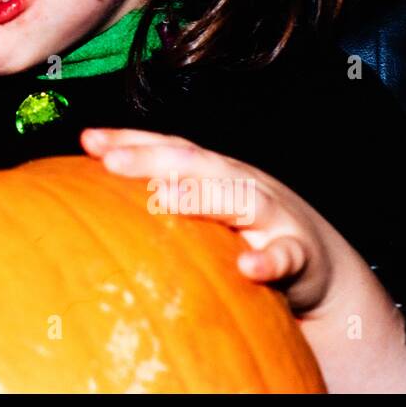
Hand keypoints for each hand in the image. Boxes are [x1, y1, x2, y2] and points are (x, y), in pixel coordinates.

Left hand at [81, 127, 405, 391]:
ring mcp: (271, 214)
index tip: (87, 140)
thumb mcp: (204, 209)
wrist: (319, 264)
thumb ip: (161, 200)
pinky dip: (268, 259)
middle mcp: (238, 182)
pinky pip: (285, 254)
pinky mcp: (299, 253)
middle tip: (110, 161)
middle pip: (193, 163)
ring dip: (200, 197)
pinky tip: (247, 266)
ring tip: (163, 197)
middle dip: (151, 158)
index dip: (129, 140)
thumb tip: (92, 197)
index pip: (166, 147)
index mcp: (212, 170)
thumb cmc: (245, 232)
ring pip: (237, 198)